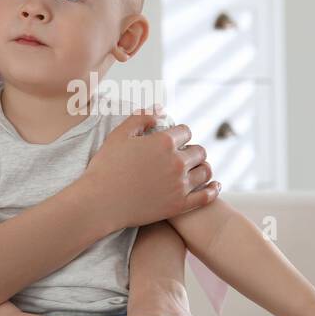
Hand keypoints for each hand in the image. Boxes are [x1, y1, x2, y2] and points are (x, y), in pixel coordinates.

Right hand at [82, 109, 219, 229]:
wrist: (100, 203)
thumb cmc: (106, 167)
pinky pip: (207, 196)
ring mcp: (180, 185)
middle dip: (191, 150)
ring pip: (205, 171)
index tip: (172, 140)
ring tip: (195, 168)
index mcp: (163, 142)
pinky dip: (213, 189)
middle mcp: (177, 162)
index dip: (178, 134)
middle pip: (199, 150)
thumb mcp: (119, 135)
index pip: (185, 131)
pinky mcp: (179, 206)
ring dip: (202, 167)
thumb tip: (161, 109)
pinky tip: (215, 186)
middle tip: (182, 155)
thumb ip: (141, 118)